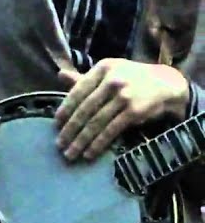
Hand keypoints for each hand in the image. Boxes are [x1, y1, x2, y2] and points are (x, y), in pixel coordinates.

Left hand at [56, 60, 189, 161]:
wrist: (167, 84)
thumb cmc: (131, 78)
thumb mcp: (109, 73)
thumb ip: (85, 78)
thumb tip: (60, 75)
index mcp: (102, 69)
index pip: (78, 91)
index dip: (66, 109)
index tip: (56, 124)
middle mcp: (112, 81)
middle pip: (85, 109)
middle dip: (70, 129)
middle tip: (59, 144)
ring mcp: (123, 96)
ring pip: (96, 122)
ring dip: (81, 140)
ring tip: (70, 153)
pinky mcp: (134, 111)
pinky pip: (111, 130)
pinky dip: (98, 143)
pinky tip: (89, 153)